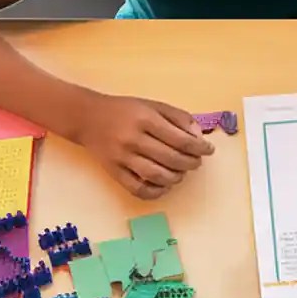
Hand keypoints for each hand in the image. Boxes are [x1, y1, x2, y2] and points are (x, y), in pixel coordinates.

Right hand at [75, 92, 214, 199]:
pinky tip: (164, 184)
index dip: (199, 148)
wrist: (88, 118)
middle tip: (195, 162)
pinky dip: (156, 191)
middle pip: (172, 159)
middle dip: (191, 163)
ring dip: (176, 177)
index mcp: (145, 119)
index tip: (208, 150)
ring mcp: (122, 158)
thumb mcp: (153, 106)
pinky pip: (139, 189)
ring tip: (180, 172)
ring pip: (158, 176)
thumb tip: (199, 136)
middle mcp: (133, 139)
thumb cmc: (126, 111)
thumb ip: (179, 118)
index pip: (181, 139)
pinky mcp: (114, 172)